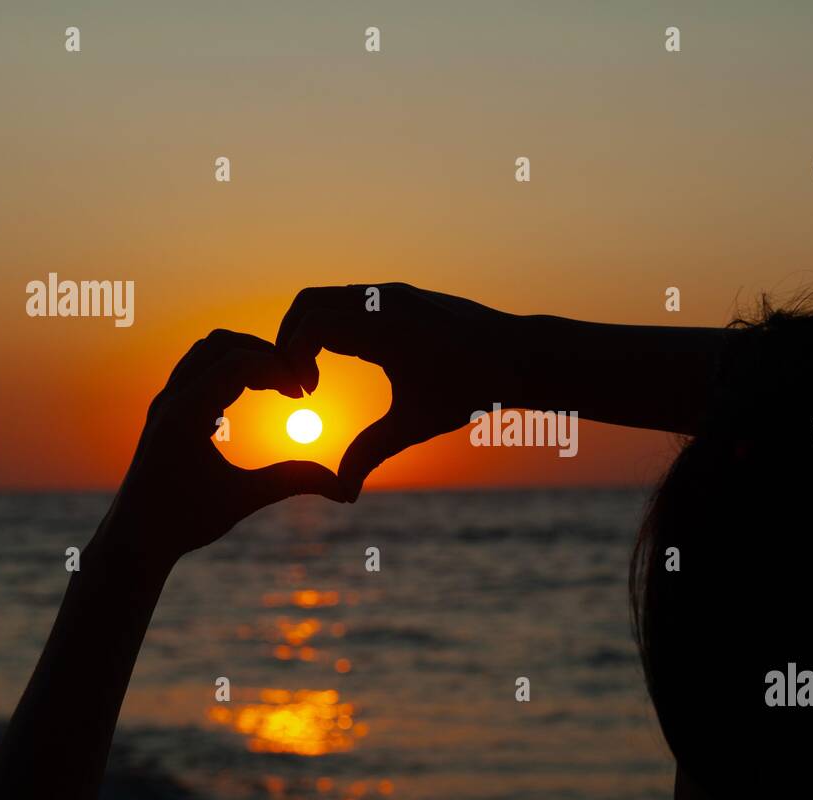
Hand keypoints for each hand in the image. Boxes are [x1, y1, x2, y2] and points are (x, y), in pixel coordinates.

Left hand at [98, 329, 346, 567]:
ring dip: (244, 356)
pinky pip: (198, 368)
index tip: (305, 392)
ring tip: (276, 384)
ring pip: (206, 351)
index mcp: (186, 415)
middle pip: (221, 343)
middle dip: (264, 353)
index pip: (237, 362)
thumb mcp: (243, 500)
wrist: (132, 540)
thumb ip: (292, 482)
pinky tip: (249, 399)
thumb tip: (345, 490)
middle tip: (294, 382)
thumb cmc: (184, 523)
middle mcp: (170, 399)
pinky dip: (228, 369)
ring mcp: (164, 401)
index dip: (278, 368)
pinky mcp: (166, 410)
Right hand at [276, 283, 525, 499]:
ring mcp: (395, 292)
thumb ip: (371, 453)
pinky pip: (352, 300)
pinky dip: (335, 324)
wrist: (521, 356)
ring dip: (312, 331)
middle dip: (290, 339)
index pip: (311, 324)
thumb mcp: (416, 424)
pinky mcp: (403, 295)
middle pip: (309, 302)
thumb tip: (343, 494)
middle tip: (298, 384)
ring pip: (330, 298)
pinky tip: (347, 363)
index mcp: (385, 327)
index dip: (291, 357)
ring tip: (316, 377)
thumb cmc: (472, 390)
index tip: (304, 395)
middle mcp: (386, 299)